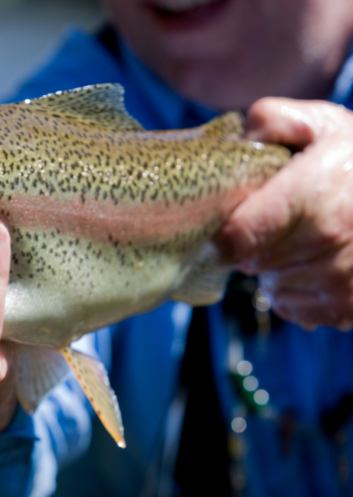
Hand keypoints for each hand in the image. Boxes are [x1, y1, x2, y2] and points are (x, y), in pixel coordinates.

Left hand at [216, 98, 352, 329]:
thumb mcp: (320, 122)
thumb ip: (271, 121)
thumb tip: (238, 140)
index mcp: (312, 194)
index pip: (237, 238)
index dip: (224, 234)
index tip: (230, 224)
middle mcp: (329, 239)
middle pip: (250, 264)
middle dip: (251, 248)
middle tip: (271, 226)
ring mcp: (342, 276)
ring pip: (271, 288)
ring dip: (273, 270)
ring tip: (296, 242)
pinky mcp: (350, 305)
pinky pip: (294, 309)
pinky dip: (294, 292)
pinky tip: (309, 265)